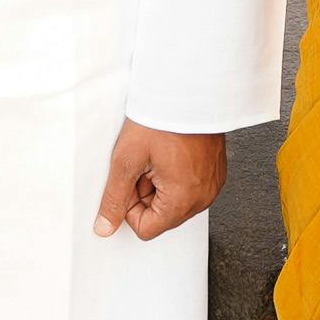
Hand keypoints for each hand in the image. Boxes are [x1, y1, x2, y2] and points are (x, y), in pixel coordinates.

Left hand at [94, 121, 228, 240]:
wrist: (190, 89)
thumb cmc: (163, 118)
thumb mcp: (127, 159)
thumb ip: (114, 199)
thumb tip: (105, 226)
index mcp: (183, 200)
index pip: (146, 230)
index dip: (130, 206)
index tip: (131, 180)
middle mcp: (203, 197)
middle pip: (162, 218)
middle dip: (146, 195)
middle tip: (145, 163)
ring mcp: (212, 185)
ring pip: (174, 203)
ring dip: (160, 185)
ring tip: (159, 155)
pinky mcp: (215, 173)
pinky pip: (189, 188)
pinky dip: (176, 176)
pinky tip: (172, 152)